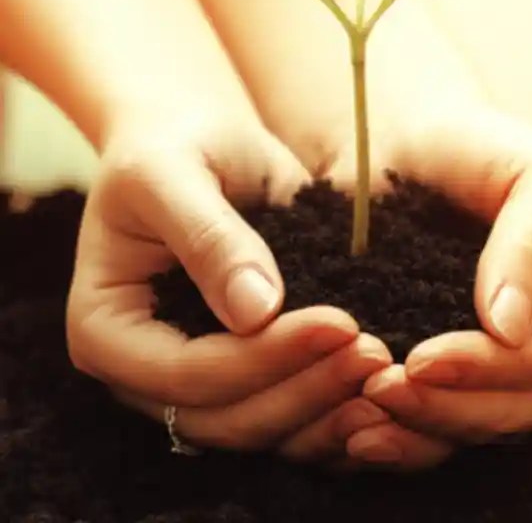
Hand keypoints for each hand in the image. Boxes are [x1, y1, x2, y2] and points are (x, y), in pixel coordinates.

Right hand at [66, 117, 395, 465]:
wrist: (203, 139)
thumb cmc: (177, 143)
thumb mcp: (174, 172)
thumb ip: (210, 238)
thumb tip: (256, 310)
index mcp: (104, 331)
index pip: (186, 373)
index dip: (264, 358)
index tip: (339, 322)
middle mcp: (145, 374)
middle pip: (226, 418)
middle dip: (305, 391)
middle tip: (376, 352)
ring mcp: (197, 384)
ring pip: (263, 429)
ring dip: (329, 410)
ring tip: (389, 371)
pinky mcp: (248, 376)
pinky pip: (291, 416)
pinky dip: (336, 410)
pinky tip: (386, 384)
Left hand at [322, 107, 531, 469]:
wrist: (400, 140)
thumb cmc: (479, 144)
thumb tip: (510, 328)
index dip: (506, 368)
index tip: (428, 357)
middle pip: (521, 407)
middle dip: (453, 407)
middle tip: (381, 386)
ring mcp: (493, 371)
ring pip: (472, 431)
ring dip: (418, 432)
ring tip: (356, 414)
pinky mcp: (439, 382)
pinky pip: (428, 432)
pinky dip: (393, 439)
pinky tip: (348, 432)